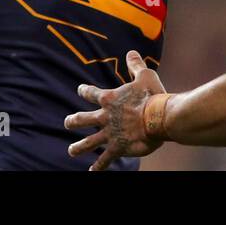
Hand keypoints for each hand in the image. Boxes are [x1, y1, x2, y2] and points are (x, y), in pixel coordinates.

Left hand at [64, 50, 166, 170]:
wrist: (158, 118)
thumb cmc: (153, 95)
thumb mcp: (144, 75)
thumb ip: (135, 65)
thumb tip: (131, 53)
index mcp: (109, 98)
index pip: (91, 93)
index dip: (84, 91)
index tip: (80, 90)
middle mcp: (104, 117)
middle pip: (83, 119)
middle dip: (73, 121)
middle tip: (67, 122)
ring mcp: (109, 134)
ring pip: (88, 142)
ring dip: (78, 147)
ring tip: (71, 150)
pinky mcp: (117, 148)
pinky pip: (105, 159)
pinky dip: (98, 167)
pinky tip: (92, 172)